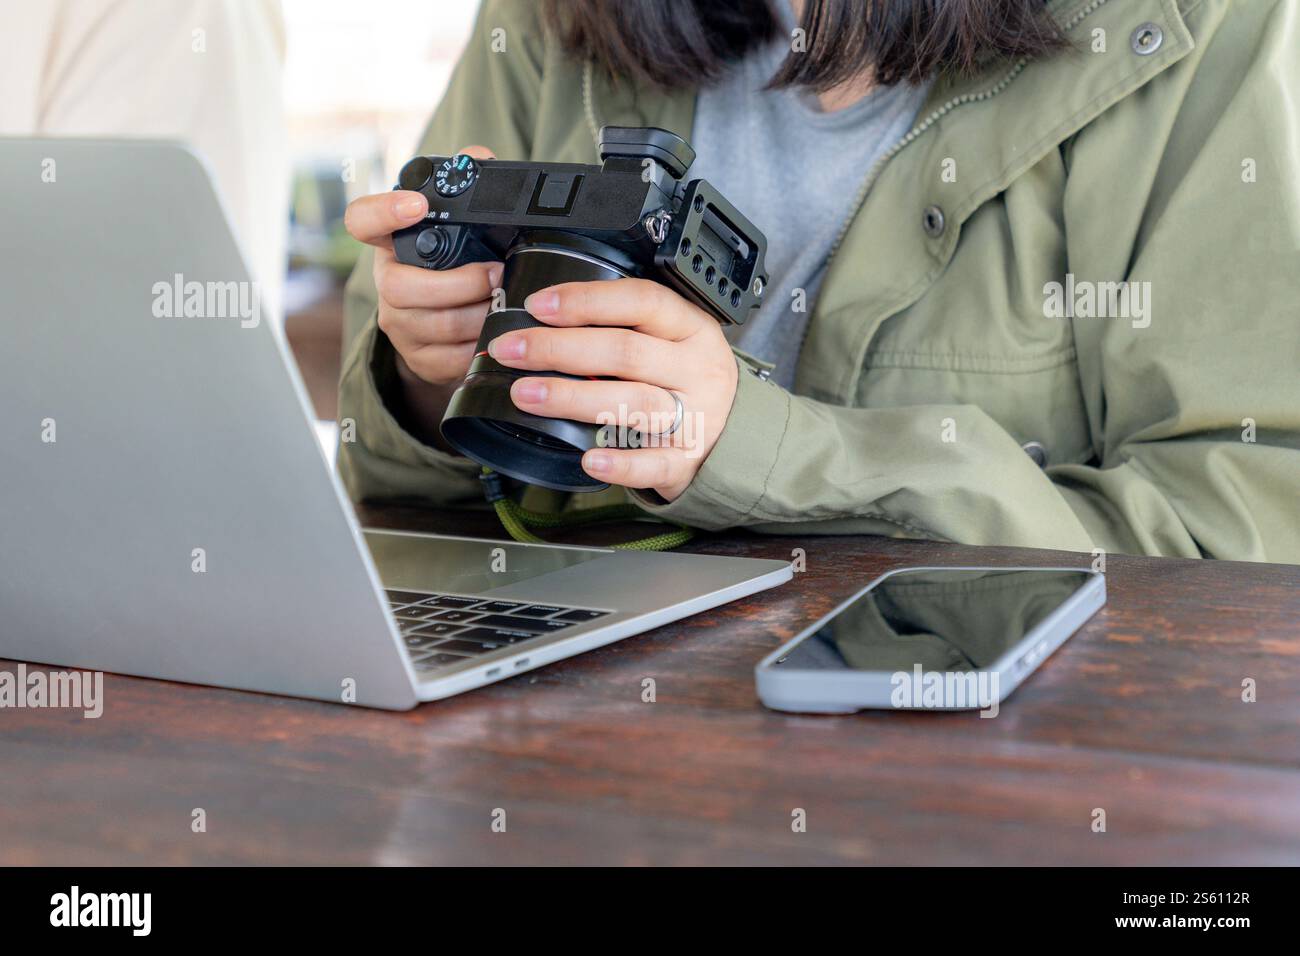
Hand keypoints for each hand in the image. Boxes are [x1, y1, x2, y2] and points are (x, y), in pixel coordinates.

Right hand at [342, 145, 500, 387]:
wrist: (446, 325)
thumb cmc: (455, 264)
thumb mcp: (458, 225)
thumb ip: (468, 185)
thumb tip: (479, 157)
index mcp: (390, 243)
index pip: (362, 220)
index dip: (383, 212)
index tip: (416, 204)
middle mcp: (386, 283)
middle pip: (401, 287)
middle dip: (459, 282)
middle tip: (496, 272)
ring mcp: (399, 324)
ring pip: (436, 324)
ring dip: (478, 313)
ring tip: (504, 300)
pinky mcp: (420, 358)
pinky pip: (451, 357)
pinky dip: (480, 344)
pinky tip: (497, 331)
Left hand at [488, 279, 739, 500]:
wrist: (736, 435)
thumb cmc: (685, 379)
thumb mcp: (672, 339)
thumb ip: (625, 326)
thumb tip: (545, 315)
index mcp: (691, 328)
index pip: (641, 301)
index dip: (586, 300)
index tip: (537, 305)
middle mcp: (696, 369)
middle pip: (626, 352)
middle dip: (559, 348)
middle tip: (511, 350)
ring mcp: (696, 417)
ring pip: (634, 403)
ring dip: (574, 398)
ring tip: (525, 395)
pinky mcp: (686, 461)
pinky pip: (653, 464)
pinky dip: (620, 464)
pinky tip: (587, 459)